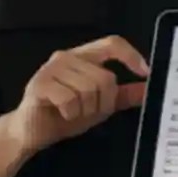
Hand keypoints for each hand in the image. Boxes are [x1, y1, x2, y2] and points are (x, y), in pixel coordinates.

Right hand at [10, 35, 148, 152]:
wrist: (30, 132)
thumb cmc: (63, 115)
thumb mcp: (99, 106)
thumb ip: (122, 95)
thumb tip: (147, 88)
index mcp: (83, 57)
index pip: (112, 44)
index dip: (131, 56)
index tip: (145, 72)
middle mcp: (67, 57)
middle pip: (105, 77)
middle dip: (103, 103)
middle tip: (88, 112)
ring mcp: (52, 69)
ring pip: (89, 89)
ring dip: (86, 111)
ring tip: (73, 113)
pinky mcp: (40, 84)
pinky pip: (70, 100)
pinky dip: (71, 114)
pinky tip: (61, 114)